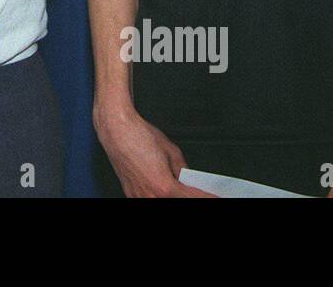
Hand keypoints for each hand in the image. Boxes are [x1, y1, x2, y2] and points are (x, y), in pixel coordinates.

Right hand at [94, 103, 214, 197]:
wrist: (115, 130)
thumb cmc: (139, 136)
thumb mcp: (171, 151)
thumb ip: (182, 169)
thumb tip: (185, 178)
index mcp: (165, 187)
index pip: (193, 198)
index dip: (207, 197)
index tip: (217, 197)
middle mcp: (151, 196)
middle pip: (177, 201)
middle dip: (189, 195)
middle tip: (197, 188)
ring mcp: (138, 197)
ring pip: (162, 202)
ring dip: (172, 195)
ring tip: (174, 184)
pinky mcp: (130, 193)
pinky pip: (148, 198)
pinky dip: (157, 195)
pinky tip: (159, 188)